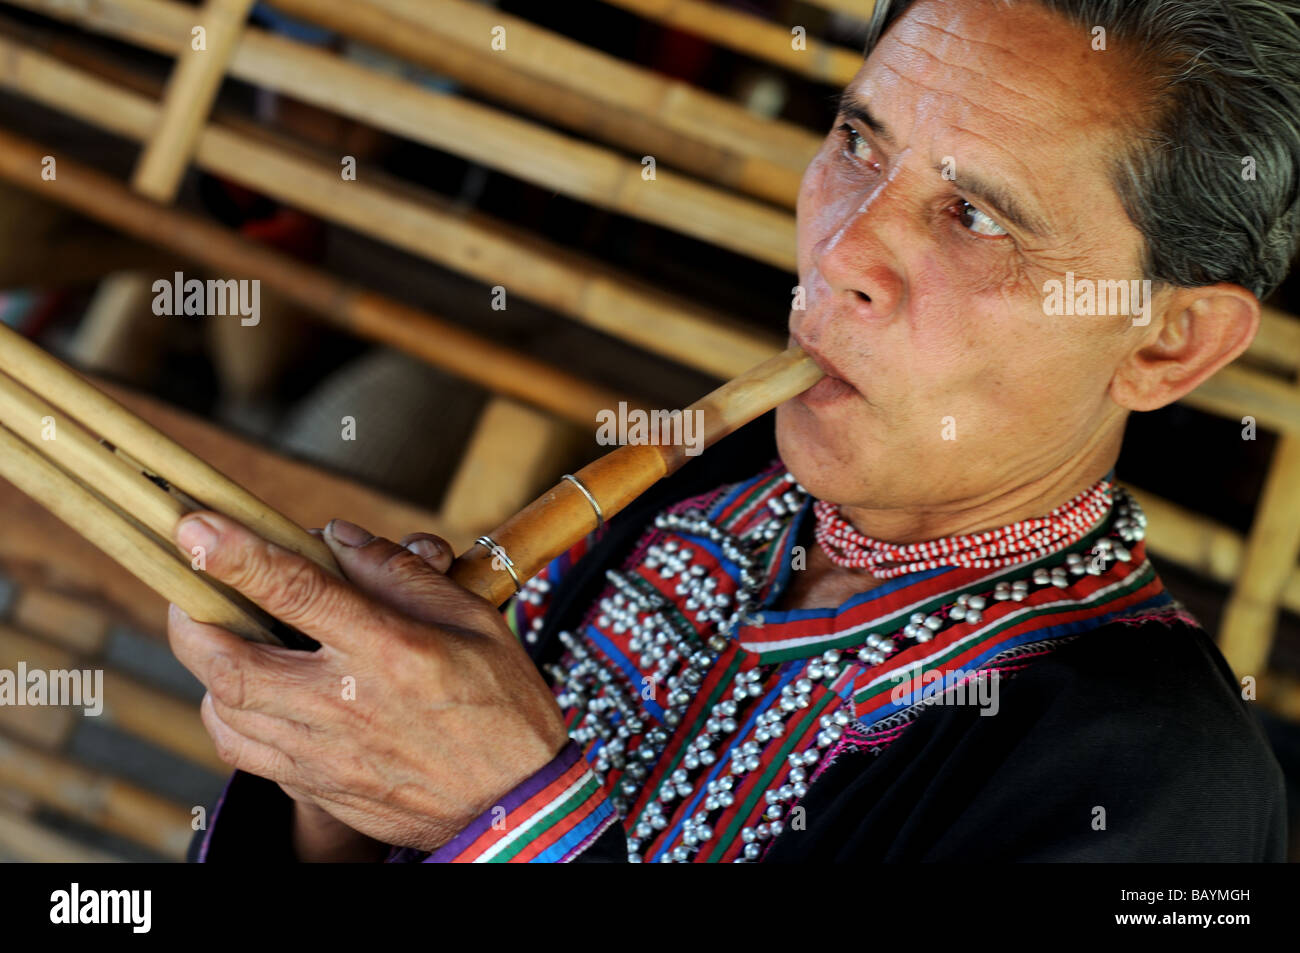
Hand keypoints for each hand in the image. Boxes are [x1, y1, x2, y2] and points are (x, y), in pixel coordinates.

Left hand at [167, 514, 569, 853]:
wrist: (515, 806)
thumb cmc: (503, 705)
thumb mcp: (473, 619)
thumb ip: (400, 573)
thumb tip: (336, 538)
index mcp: (391, 651)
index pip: (299, 592)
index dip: (239, 555)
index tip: (195, 529)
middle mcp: (347, 705)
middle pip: (232, 662)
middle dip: (192, 619)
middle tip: (188, 590)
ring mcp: (325, 755)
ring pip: (225, 709)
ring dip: (209, 666)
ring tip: (220, 637)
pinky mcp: (317, 789)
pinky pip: (243, 752)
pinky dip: (227, 714)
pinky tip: (246, 694)